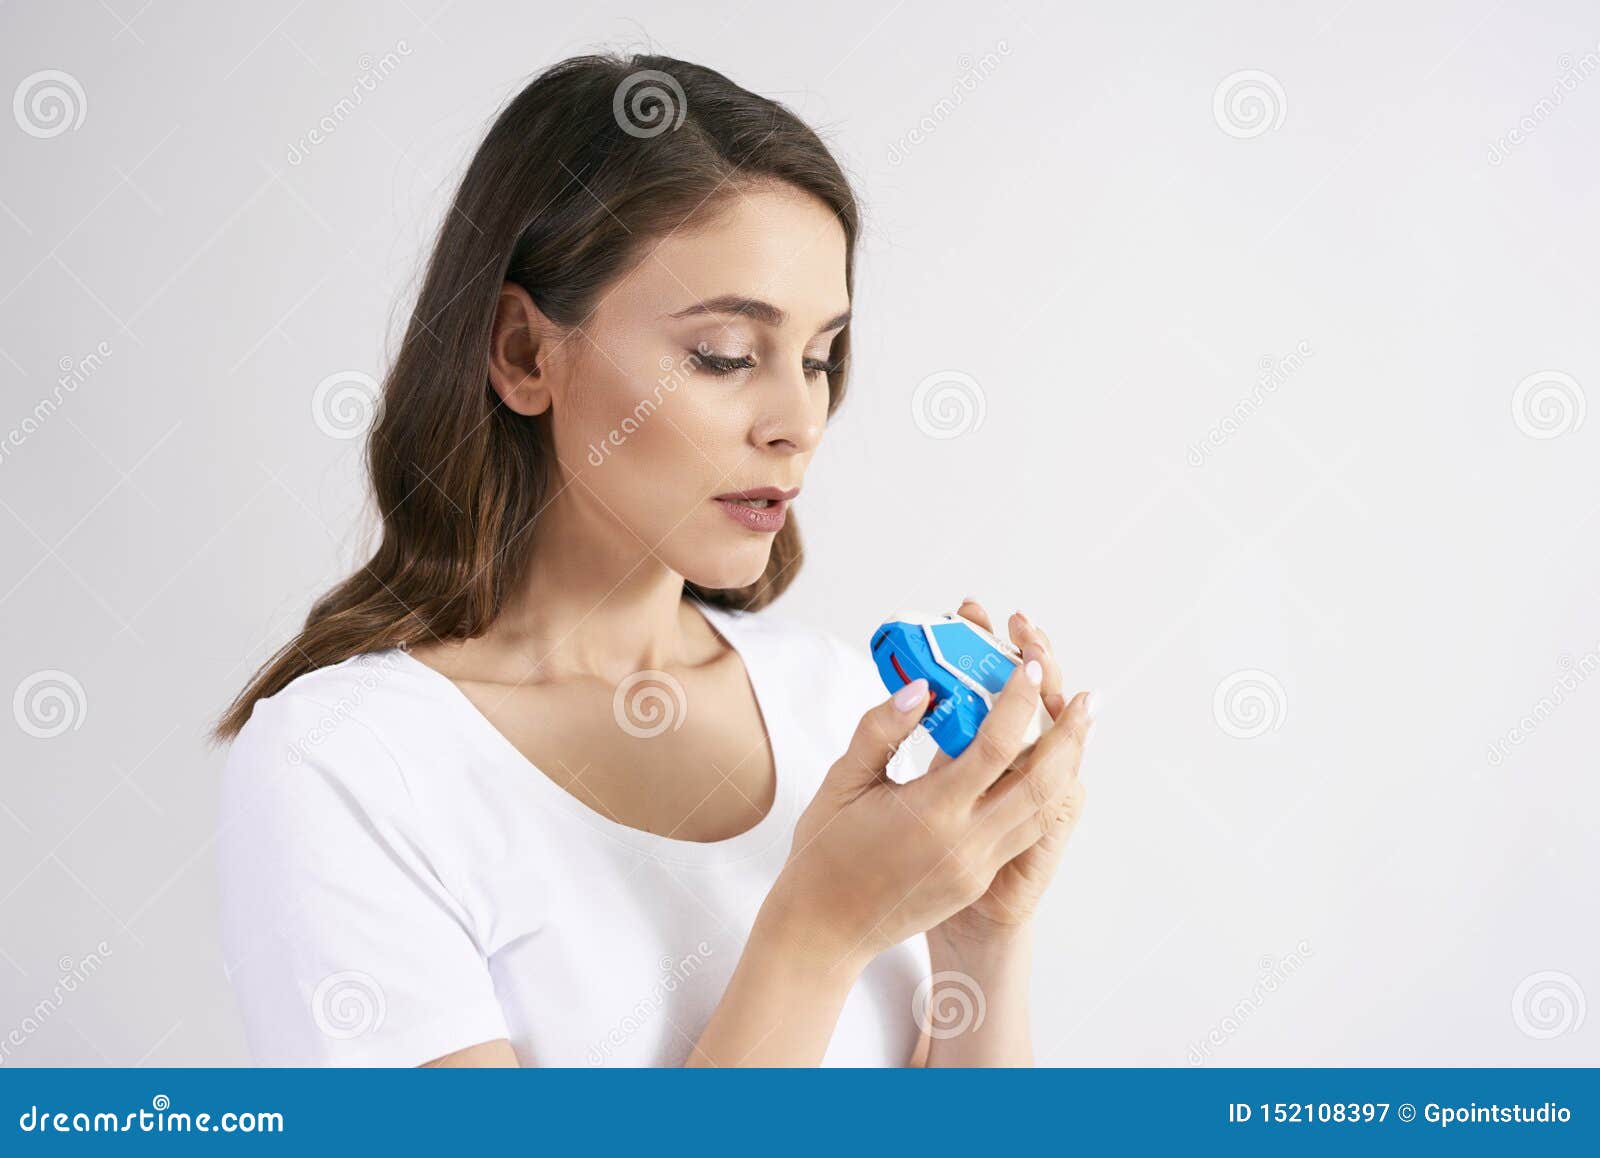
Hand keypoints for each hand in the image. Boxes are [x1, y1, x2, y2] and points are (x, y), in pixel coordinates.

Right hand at [762, 644, 1072, 972]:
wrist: (825, 926)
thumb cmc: (826, 850)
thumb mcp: (843, 781)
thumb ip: (882, 729)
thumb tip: (920, 688)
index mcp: (931, 812)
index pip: (996, 746)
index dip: (1019, 701)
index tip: (1032, 665)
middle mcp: (965, 842)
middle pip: (1042, 782)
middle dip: (1070, 736)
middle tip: (1086, 699)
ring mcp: (977, 866)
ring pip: (1044, 811)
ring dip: (1067, 767)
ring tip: (1077, 730)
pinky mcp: (978, 878)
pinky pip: (1025, 832)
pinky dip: (1044, 796)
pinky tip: (1044, 771)